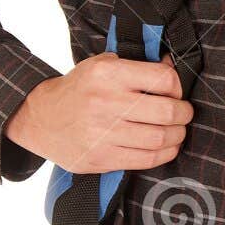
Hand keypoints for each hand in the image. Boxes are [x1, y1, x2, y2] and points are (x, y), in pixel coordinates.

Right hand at [3, 52, 193, 173]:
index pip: (163, 78)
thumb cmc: (78, 90)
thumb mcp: (102, 65)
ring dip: (177, 136)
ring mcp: (102, 132)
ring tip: (176, 131)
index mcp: (108, 73)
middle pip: (167, 111)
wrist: (40, 118)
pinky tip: (165, 147)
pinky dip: (164, 154)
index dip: (178, 87)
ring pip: (160, 138)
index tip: (176, 93)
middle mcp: (105, 102)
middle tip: (184, 114)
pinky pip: (146, 159)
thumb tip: (172, 67)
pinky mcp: (101, 157)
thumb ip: (136, 66)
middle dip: (184, 114)